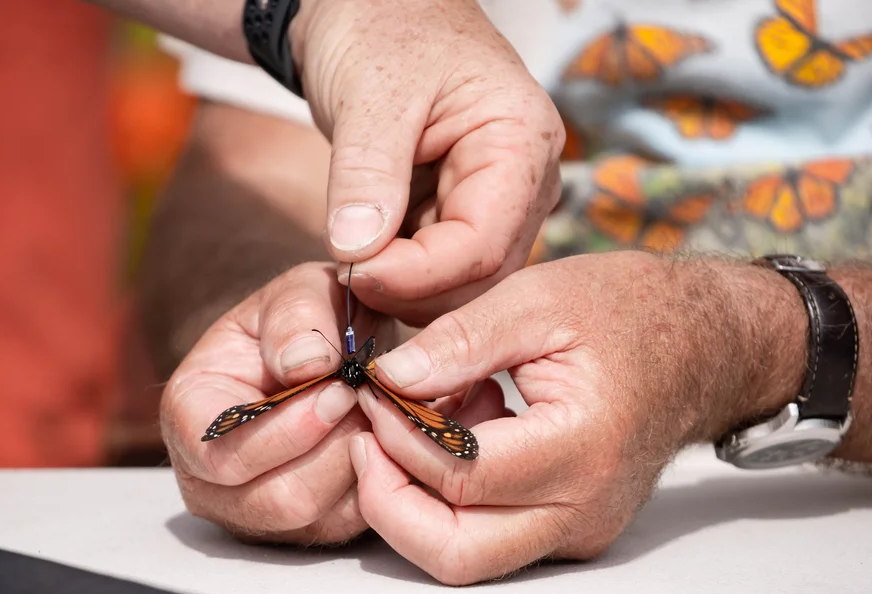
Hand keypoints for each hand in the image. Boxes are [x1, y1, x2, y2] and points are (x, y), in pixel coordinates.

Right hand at [159, 263, 397, 544]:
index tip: (340, 387)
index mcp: (189, 416)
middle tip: (368, 399)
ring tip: (375, 412)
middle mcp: (211, 480)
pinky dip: (376, 479)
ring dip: (360, 461)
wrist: (331, 350)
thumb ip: (298, 317)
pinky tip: (382, 436)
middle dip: (335, 446)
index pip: (223, 456)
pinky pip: (352, 521)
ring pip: (320, 517)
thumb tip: (306, 365)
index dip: (287, 428)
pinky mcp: (310, 528)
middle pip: (280, 498)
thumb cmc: (305, 320)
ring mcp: (258, 513)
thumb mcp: (300, 292)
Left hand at [288, 0, 563, 324]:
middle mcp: (525, 181)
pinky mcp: (465, 215)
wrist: (374, 14)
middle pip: (482, 275)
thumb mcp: (370, 95)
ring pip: (462, 283)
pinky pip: (439, 269)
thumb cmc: (384, 31)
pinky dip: (399, 276)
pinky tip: (364, 259)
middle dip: (413, 289)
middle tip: (346, 277)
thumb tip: (356, 252)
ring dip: (405, 288)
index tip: (355, 273)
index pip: (483, 243)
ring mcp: (499, 203)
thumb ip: (365, 174)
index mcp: (522, 141)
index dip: (418, 274)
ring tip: (350, 264)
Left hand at [347, 251, 806, 583]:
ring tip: (420, 420)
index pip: (458, 474)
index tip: (373, 391)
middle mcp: (583, 507)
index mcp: (581, 445)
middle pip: (454, 553)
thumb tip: (389, 380)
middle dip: (387, 502)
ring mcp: (578, 527)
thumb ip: (459, 341)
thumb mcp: (538, 298)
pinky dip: (451, 493)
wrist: (702, 346)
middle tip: (368, 437)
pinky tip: (457, 429)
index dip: (397, 435)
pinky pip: (489, 532)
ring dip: (416, 498)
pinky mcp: (569, 527)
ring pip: (465, 554)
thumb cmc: (628, 312)